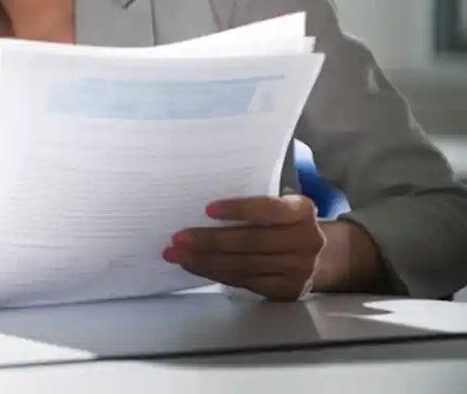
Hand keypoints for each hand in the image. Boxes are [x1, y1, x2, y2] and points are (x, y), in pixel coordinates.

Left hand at [164, 195, 324, 300]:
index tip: (208, 210)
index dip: (238, 209)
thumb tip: (202, 210)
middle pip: (251, 241)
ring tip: (177, 255)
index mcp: (302, 211)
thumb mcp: (280, 206)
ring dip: (205, 260)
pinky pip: (244, 281)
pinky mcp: (286, 290)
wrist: (320, 256)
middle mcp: (306, 241)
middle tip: (179, 238)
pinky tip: (196, 266)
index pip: (269, 210)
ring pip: (244, 265)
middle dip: (210, 241)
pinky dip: (216, 273)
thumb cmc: (285, 224)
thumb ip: (254, 206)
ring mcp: (299, 269)